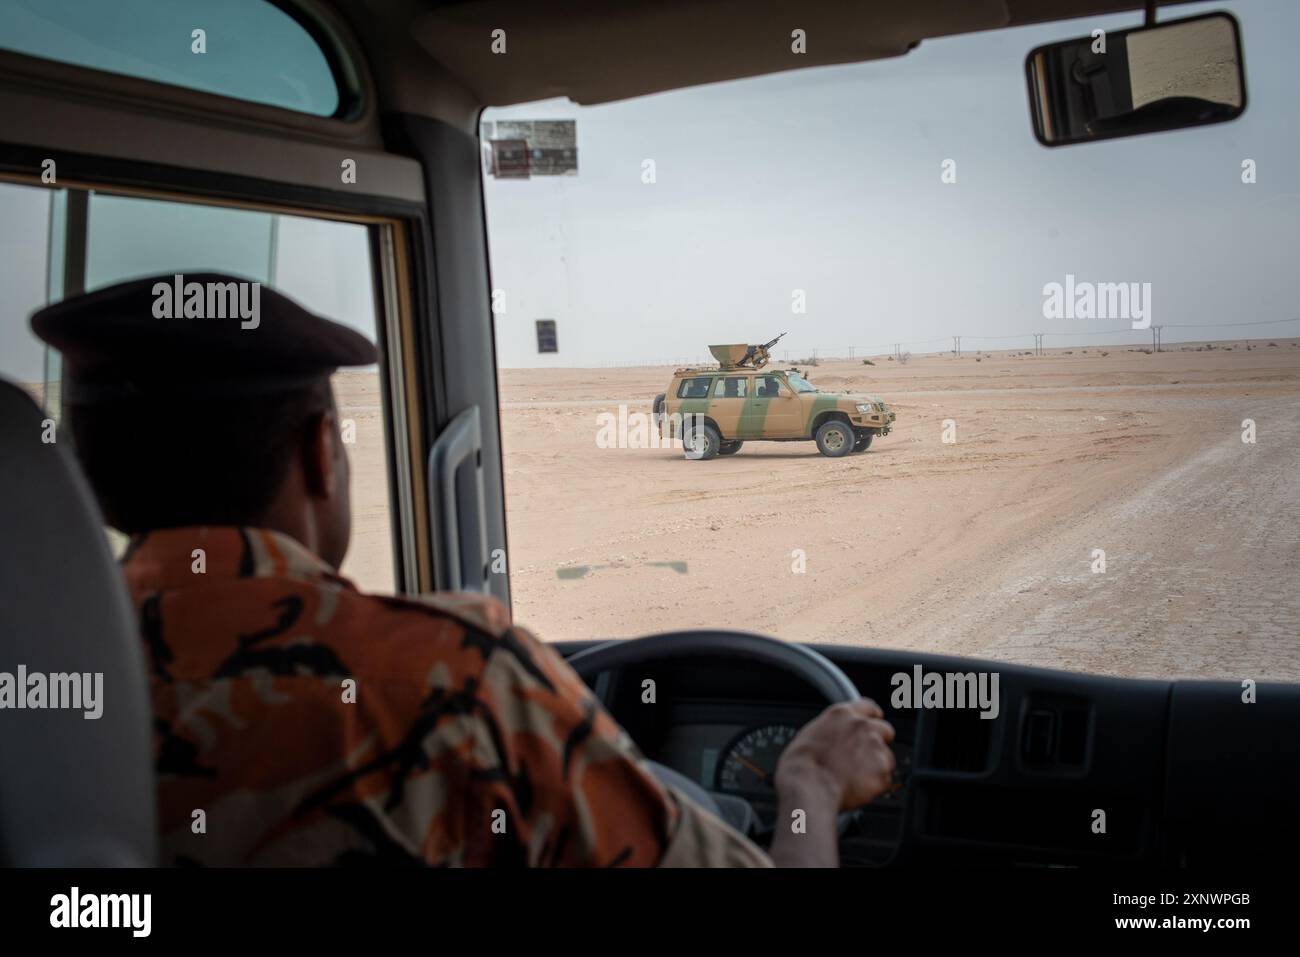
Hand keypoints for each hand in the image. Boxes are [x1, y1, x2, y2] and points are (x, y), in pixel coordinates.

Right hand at [767, 698, 894, 866]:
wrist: (808, 787)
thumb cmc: (801, 765)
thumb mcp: (810, 734)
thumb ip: (832, 731)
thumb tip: (835, 739)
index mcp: (842, 714)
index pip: (869, 707)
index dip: (872, 718)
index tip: (873, 724)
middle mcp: (862, 727)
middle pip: (885, 730)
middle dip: (879, 742)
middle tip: (864, 757)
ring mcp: (875, 749)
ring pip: (887, 757)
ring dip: (876, 767)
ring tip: (854, 777)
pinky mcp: (882, 773)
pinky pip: (885, 780)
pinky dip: (875, 786)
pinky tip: (857, 788)